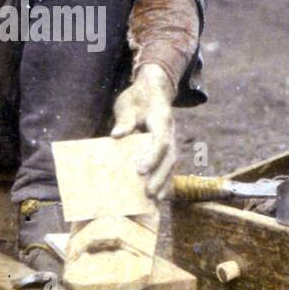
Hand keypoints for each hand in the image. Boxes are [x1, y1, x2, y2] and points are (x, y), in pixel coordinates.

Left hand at [110, 64, 177, 198]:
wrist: (154, 90)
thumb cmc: (138, 97)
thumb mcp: (127, 103)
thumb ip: (124, 119)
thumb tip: (117, 135)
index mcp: (161, 119)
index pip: (160, 141)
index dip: (152, 157)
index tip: (140, 171)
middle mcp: (170, 131)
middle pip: (169, 157)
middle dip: (160, 177)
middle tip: (148, 194)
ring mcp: (171, 139)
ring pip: (171, 163)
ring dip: (164, 182)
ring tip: (155, 200)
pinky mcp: (167, 146)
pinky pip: (168, 164)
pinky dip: (164, 179)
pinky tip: (157, 194)